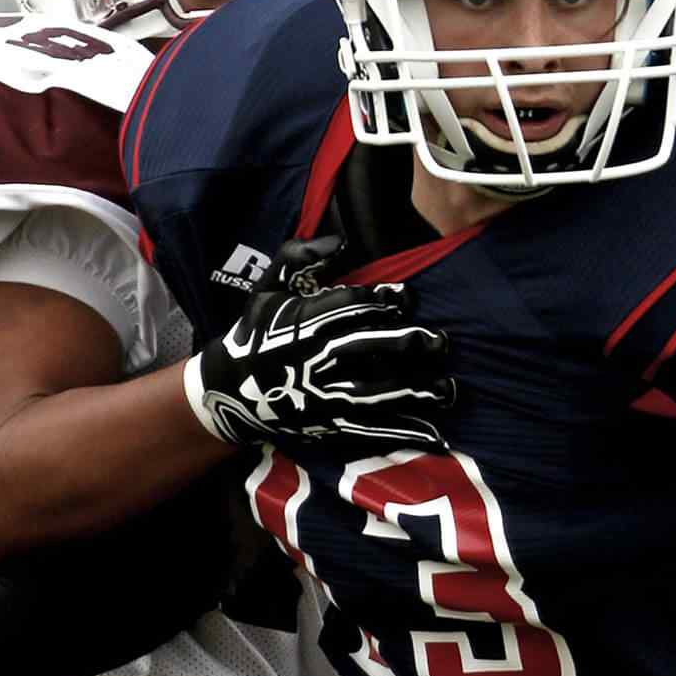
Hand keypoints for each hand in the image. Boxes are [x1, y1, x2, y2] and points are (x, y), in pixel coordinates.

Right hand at [185, 234, 453, 449]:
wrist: (227, 389)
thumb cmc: (255, 333)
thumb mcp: (268, 288)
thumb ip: (299, 260)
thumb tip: (340, 241)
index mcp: (303, 322)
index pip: (349, 308)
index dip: (381, 301)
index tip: (407, 298)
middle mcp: (314, 359)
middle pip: (366, 348)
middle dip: (406, 343)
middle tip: (441, 342)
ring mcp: (321, 396)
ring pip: (373, 393)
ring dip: (413, 392)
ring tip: (447, 389)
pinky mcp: (326, 424)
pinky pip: (367, 430)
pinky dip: (400, 433)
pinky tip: (433, 434)